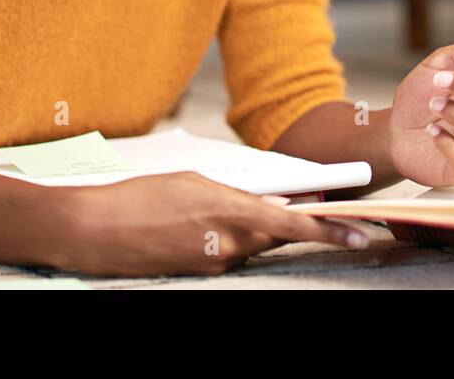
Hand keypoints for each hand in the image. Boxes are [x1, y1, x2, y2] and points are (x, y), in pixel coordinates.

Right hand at [58, 171, 369, 275]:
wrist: (94, 233)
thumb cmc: (141, 197)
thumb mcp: (194, 180)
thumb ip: (237, 192)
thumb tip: (268, 203)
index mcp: (230, 211)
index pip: (293, 223)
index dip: (330, 229)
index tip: (359, 234)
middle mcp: (228, 243)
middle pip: (278, 234)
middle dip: (295, 223)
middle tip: (314, 210)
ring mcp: (214, 263)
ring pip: (252, 244)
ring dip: (251, 229)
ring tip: (214, 212)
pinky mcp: (200, 273)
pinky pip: (228, 254)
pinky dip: (227, 240)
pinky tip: (198, 228)